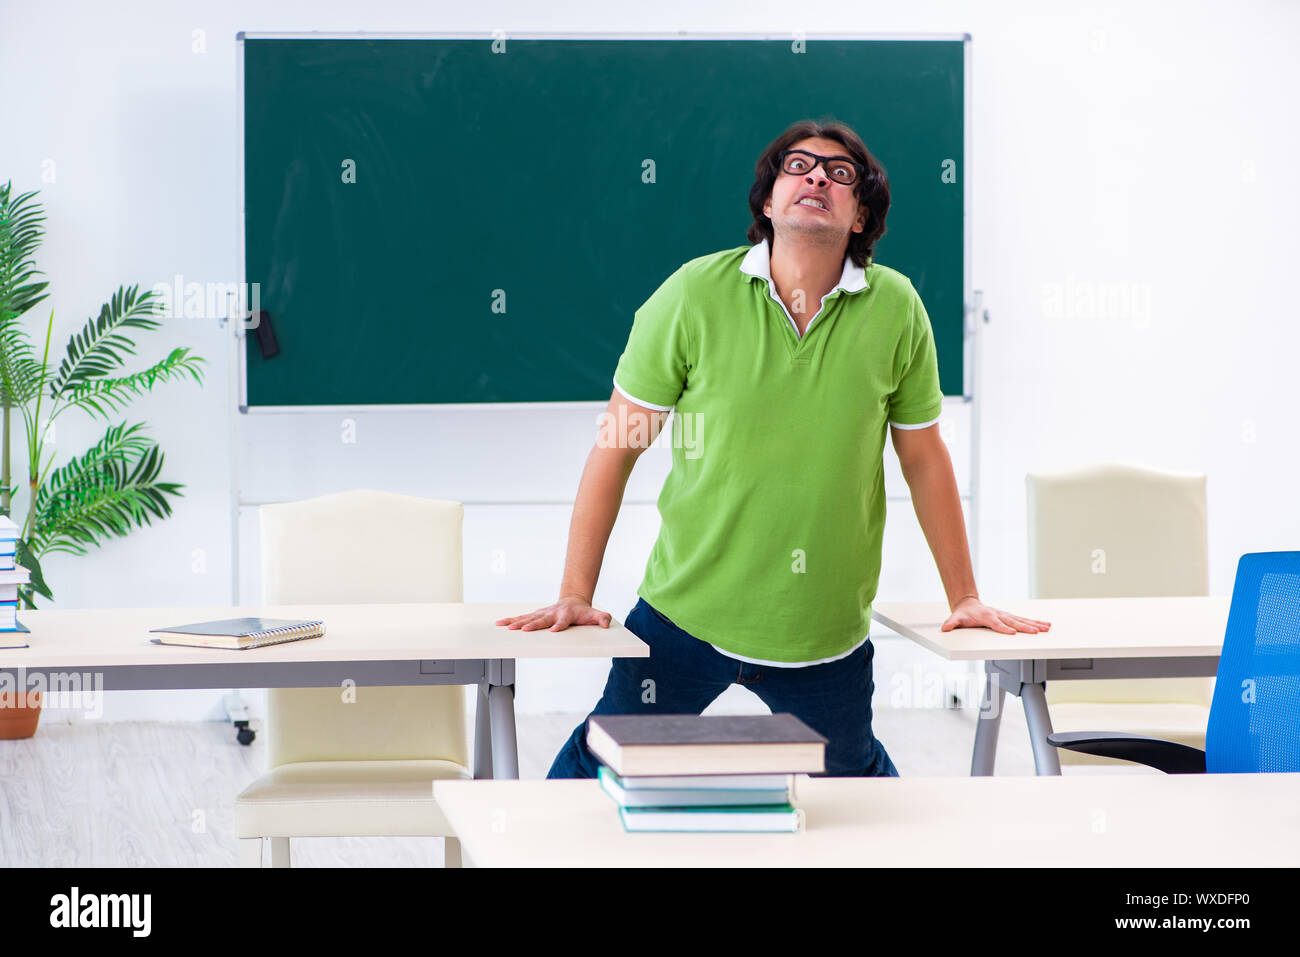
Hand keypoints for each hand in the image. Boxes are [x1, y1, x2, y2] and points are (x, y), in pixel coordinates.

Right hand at [493, 594, 611, 631]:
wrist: (574, 600)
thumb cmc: (583, 611)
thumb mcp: (595, 615)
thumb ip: (602, 619)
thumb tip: (606, 623)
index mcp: (566, 615)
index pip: (562, 622)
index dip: (559, 625)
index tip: (553, 630)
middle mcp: (552, 614)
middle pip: (542, 620)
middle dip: (533, 625)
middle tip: (524, 630)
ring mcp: (543, 614)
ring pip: (528, 618)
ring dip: (517, 623)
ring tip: (506, 627)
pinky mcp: (536, 615)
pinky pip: (522, 618)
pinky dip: (511, 620)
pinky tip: (501, 623)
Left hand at [940, 596, 1050, 634]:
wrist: (968, 604)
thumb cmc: (964, 614)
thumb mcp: (956, 618)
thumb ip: (951, 623)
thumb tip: (945, 628)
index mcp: (987, 616)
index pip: (996, 624)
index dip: (1003, 628)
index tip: (1012, 633)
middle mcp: (998, 615)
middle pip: (1013, 622)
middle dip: (1025, 627)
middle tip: (1036, 632)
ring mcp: (1005, 615)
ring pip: (1022, 620)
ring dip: (1034, 624)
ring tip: (1046, 627)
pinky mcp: (1009, 617)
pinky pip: (1023, 619)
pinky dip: (1034, 622)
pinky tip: (1045, 625)